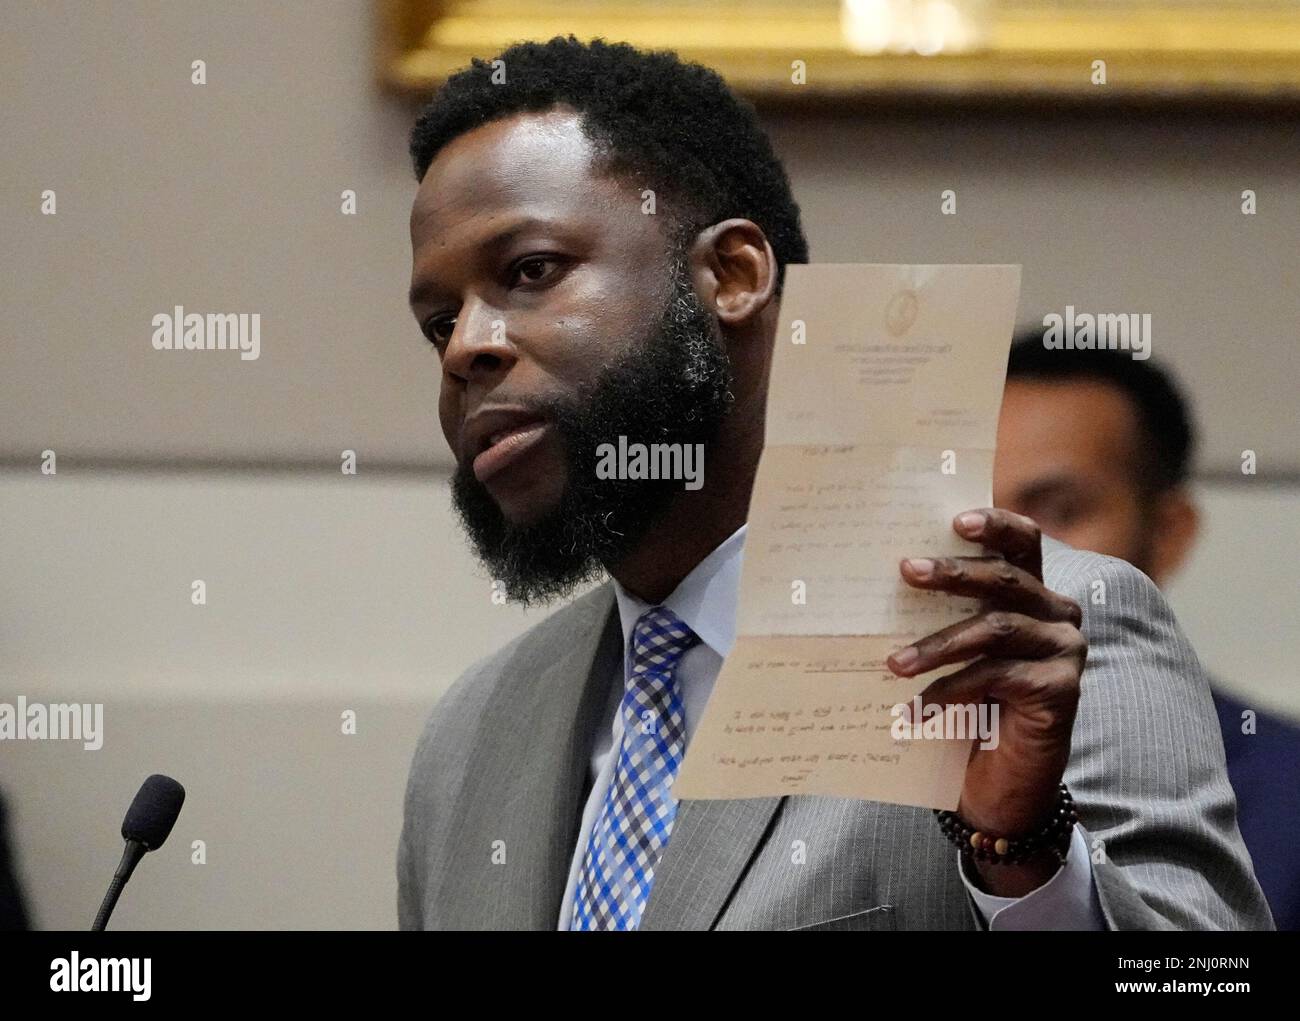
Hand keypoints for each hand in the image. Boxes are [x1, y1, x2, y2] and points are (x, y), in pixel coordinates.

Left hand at [887, 508, 1086, 894]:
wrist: (997, 784)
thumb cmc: (967, 707)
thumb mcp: (953, 652)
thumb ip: (941, 613)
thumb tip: (887, 578)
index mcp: (1030, 593)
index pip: (1023, 541)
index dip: (995, 524)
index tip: (955, 520)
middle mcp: (1056, 614)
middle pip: (1005, 578)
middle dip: (953, 573)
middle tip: (907, 571)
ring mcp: (1064, 650)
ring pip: (996, 628)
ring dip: (938, 643)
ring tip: (894, 663)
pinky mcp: (1062, 689)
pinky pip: (998, 676)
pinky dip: (951, 690)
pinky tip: (919, 709)